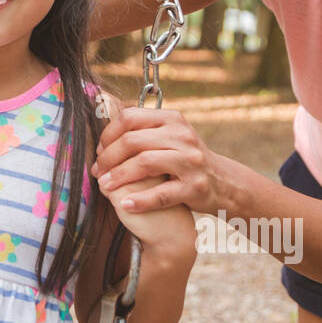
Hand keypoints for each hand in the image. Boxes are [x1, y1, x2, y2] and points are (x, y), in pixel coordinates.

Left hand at [91, 106, 231, 216]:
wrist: (224, 183)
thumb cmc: (185, 159)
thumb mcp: (170, 137)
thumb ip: (143, 132)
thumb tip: (103, 137)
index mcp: (172, 119)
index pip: (129, 118)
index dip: (108, 134)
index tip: (99, 150)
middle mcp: (182, 136)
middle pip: (133, 140)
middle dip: (108, 157)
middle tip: (98, 171)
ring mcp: (191, 161)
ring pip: (144, 163)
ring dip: (119, 176)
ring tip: (105, 185)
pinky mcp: (195, 187)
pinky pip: (161, 194)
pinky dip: (140, 200)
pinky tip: (126, 204)